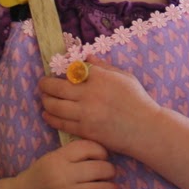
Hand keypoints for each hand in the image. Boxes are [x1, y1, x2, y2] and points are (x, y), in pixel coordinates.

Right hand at [17, 139, 117, 188]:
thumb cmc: (42, 174)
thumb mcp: (53, 157)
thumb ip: (74, 154)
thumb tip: (103, 152)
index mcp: (57, 158)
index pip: (87, 147)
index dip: (100, 150)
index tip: (102, 156)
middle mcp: (62, 175)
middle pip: (99, 167)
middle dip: (109, 169)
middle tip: (108, 171)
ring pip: (102, 187)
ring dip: (110, 185)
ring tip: (109, 186)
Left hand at [39, 61, 157, 155]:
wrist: (146, 128)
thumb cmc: (138, 100)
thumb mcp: (124, 76)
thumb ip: (103, 66)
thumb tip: (86, 58)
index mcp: (100, 77)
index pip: (71, 70)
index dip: (61, 71)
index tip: (56, 73)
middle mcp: (89, 93)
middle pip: (56, 87)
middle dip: (45, 85)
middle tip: (42, 85)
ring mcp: (85, 113)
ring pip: (54, 106)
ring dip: (45, 101)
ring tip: (44, 99)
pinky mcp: (84, 130)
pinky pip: (61, 123)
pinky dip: (50, 118)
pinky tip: (47, 115)